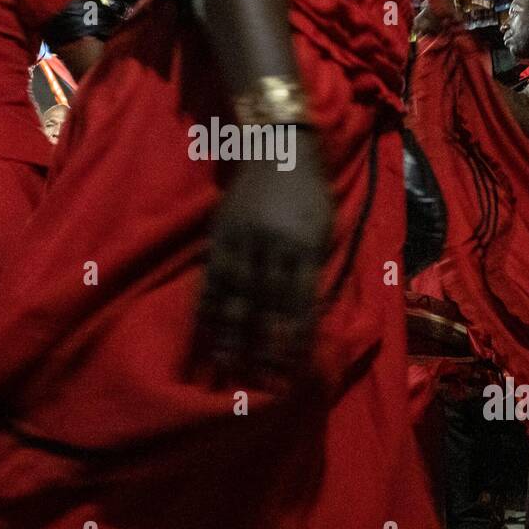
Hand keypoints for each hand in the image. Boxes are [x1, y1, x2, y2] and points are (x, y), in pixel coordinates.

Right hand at [197, 128, 331, 390]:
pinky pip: (212, 277)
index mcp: (303, 246)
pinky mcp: (220, 236)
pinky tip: (206, 329)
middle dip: (261, 345)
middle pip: (265, 305)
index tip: (290, 370)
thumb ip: (312, 269)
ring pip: (235, 296)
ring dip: (230, 334)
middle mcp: (271, 246)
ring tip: (225, 366)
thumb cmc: (309, 193)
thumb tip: (305, 315)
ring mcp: (242, 241)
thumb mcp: (323, 229)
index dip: (293, 338)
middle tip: (257, 380)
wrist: (277, 149)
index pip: (299, 302)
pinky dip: (209, 306)